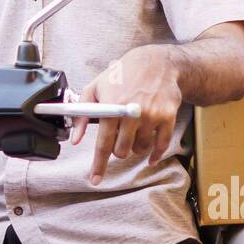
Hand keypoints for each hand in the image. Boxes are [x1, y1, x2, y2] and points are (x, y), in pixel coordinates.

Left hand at [70, 46, 183, 186]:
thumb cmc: (122, 75)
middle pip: (122, 151)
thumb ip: (82, 113)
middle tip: (119, 136)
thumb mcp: (95, 87)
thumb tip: (75, 139)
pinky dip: (154, 154)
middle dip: (118, 149)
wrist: (156, 63)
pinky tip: (150, 155)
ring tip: (134, 131)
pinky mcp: (168, 117)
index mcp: (112, 107)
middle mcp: (132, 113)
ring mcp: (152, 116)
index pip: (103, 144)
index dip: (98, 165)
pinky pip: (161, 145)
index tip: (95, 180)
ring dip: (135, 147)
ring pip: (140, 149)